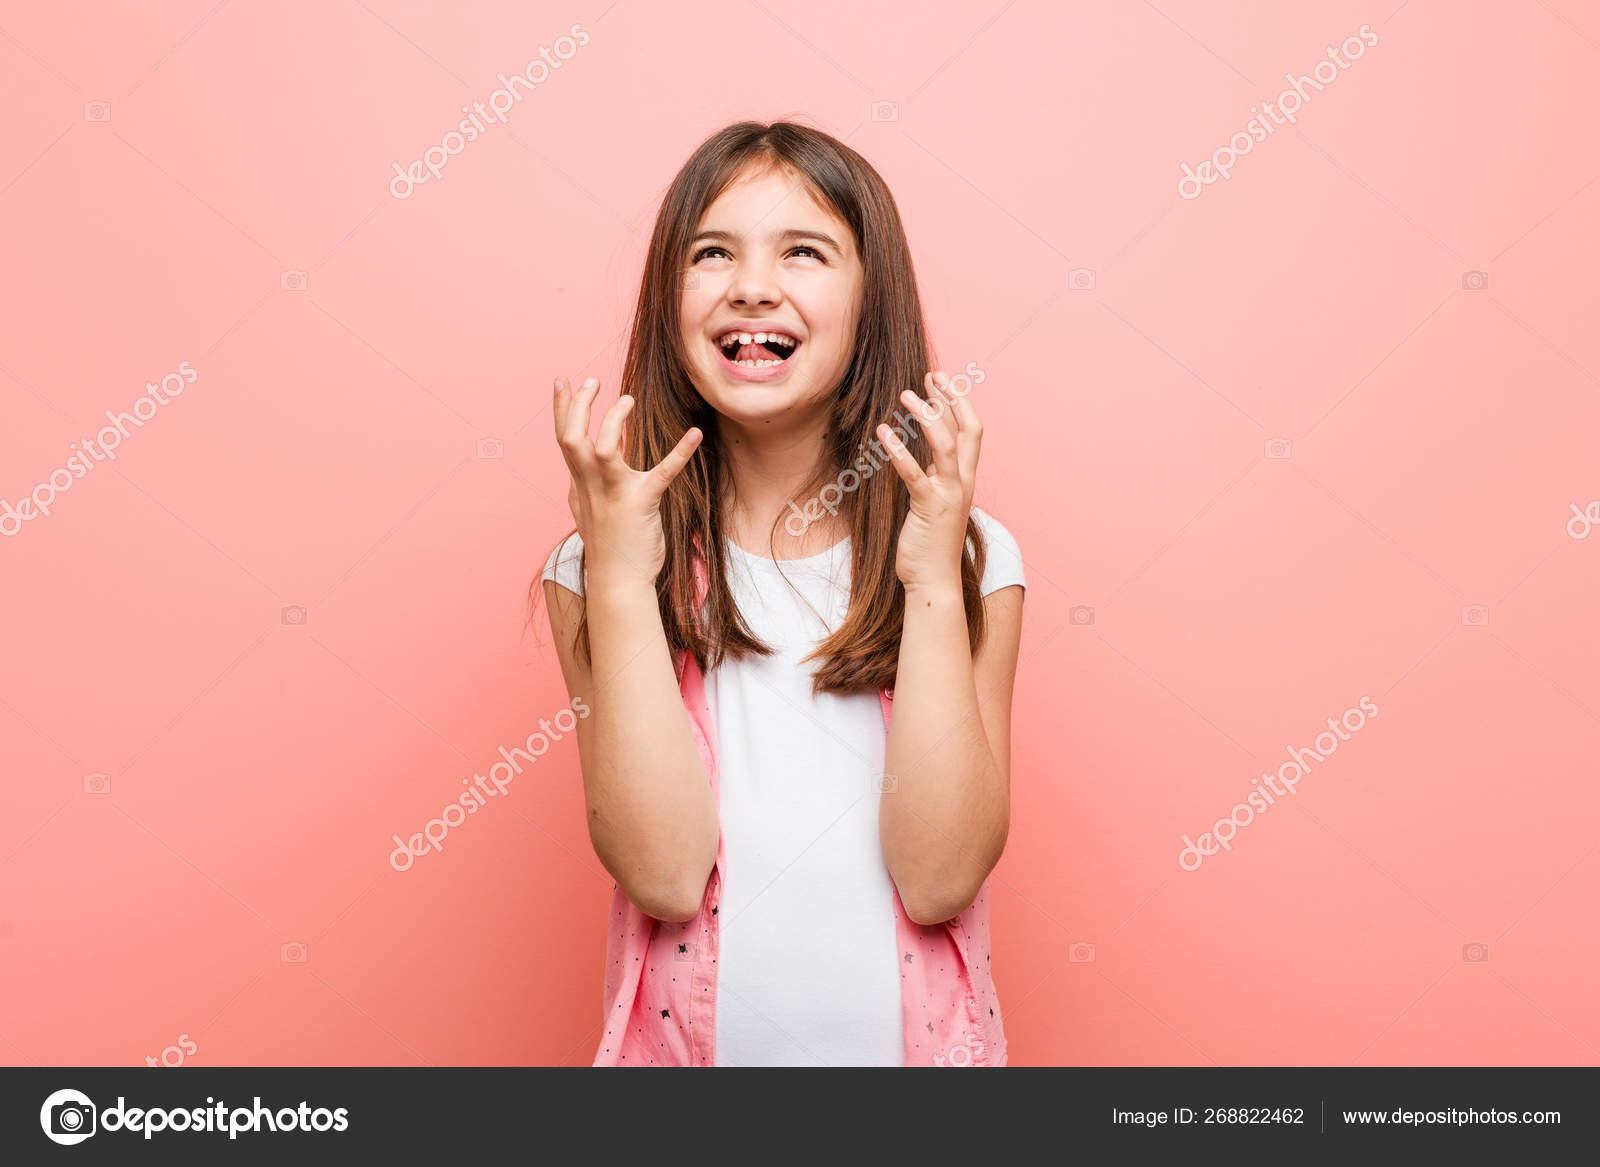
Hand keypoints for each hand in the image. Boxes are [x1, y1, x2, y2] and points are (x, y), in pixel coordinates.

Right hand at [553, 376, 701, 587]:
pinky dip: (679, 452)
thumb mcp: (595, 505)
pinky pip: (661, 473)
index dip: (563, 409)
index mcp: (580, 484)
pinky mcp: (641, 503)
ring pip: (600, 450)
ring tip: (627, 400)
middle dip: (577, 406)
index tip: (564, 381)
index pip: (564, 439)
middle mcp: (590, 486)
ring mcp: (614, 494)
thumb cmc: (612, 544)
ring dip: (612, 421)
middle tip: (591, 381)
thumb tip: (607, 442)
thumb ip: (596, 476)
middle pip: (571, 438)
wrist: (619, 582)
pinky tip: (694, 434)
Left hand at [876, 370, 981, 592]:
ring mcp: (949, 494)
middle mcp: (962, 483)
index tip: (940, 380)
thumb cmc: (930, 543)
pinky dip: (899, 450)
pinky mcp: (928, 507)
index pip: (971, 431)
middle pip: (967, 430)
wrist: (934, 581)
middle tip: (930, 375)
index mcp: (965, 479)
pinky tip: (883, 433)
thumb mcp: (934, 500)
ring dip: (928, 416)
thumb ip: (934, 476)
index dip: (958, 402)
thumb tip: (923, 453)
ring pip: (946, 445)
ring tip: (906, 396)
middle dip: (951, 399)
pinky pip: (915, 473)